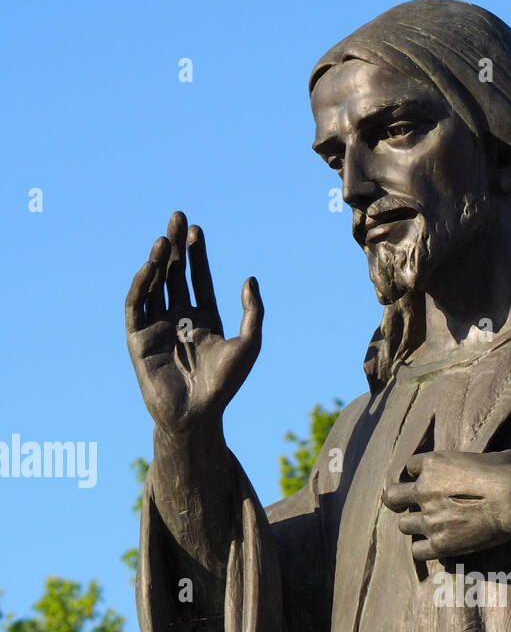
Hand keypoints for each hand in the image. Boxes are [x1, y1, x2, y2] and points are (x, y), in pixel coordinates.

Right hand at [125, 211, 262, 434]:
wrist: (197, 414)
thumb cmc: (225, 385)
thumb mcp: (248, 345)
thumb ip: (253, 312)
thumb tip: (250, 278)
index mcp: (203, 319)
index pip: (198, 279)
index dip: (196, 255)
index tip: (196, 230)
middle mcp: (178, 319)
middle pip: (174, 275)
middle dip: (175, 247)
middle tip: (177, 217)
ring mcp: (157, 327)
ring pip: (154, 286)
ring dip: (157, 261)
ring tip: (163, 238)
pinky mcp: (138, 339)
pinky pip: (136, 306)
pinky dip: (141, 285)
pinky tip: (149, 267)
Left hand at [383, 450, 510, 560]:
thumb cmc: (509, 474)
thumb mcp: (498, 457)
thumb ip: (488, 461)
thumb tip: (505, 461)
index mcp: (434, 464)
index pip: (411, 466)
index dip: (420, 474)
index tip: (430, 480)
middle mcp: (424, 490)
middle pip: (392, 496)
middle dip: (397, 501)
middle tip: (406, 506)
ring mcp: (429, 519)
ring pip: (403, 525)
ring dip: (414, 526)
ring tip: (430, 528)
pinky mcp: (439, 543)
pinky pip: (418, 551)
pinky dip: (425, 549)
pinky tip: (437, 546)